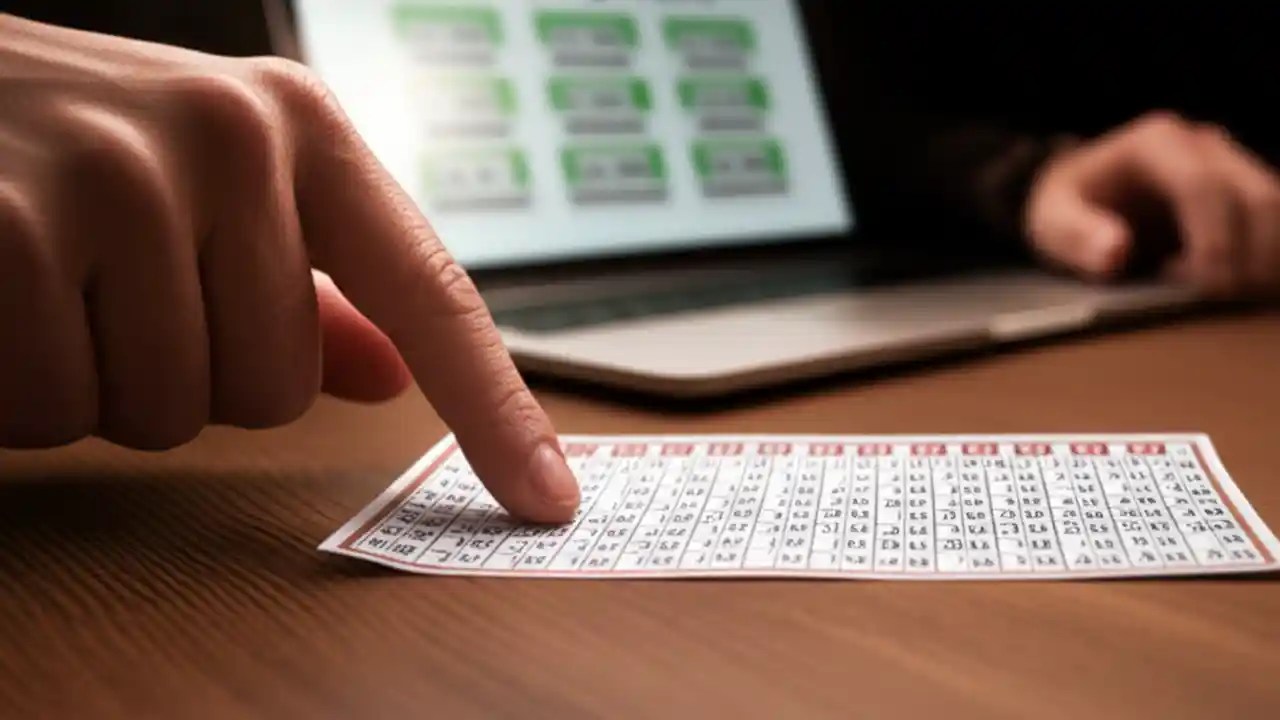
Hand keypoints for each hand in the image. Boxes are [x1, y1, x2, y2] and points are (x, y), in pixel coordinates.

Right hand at [0, 15, 579, 521]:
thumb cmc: (81, 139)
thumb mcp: (215, 180)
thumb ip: (311, 281)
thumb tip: (394, 373)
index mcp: (302, 131)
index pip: (431, 297)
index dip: (494, 411)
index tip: (547, 497)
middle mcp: (232, 142)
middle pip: (276, 392)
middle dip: (193, 374)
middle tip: (120, 287)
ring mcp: (121, 181)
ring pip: (169, 415)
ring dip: (104, 383)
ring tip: (57, 282)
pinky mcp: (12, 233)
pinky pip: (58, 410)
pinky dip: (23, 388)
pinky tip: (4, 299)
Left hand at [1025, 111, 1279, 295]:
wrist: (1080, 193)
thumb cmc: (1066, 206)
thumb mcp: (1051, 220)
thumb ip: (1075, 235)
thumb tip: (1113, 253)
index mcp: (1156, 142)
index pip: (1202, 186)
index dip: (1212, 241)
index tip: (1207, 288)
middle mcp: (1204, 145)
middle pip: (1258, 197)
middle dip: (1250, 256)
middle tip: (1220, 301)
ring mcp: (1231, 164)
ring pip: (1278, 209)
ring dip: (1267, 260)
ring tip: (1228, 296)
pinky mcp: (1245, 191)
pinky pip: (1277, 224)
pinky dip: (1269, 259)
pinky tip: (1240, 287)